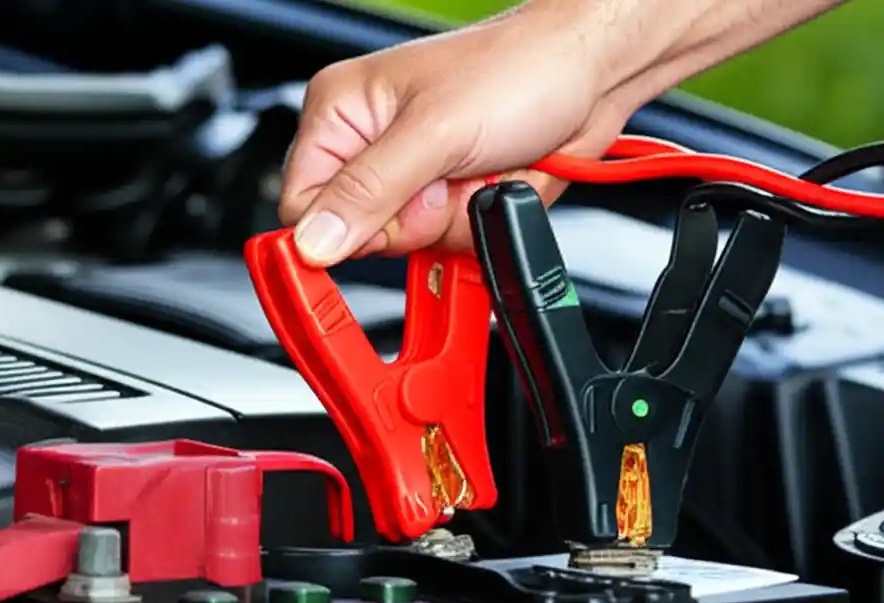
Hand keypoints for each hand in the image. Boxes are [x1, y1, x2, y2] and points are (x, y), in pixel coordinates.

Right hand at [279, 7, 633, 265]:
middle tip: (444, 176)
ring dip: (448, 219)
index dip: (341, 227)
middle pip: (356, 233)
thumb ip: (368, 191)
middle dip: (411, 219)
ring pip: (403, 245)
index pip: (302, 205)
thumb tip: (313, 241)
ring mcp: (408, 175)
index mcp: (339, 113)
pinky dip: (471, 223)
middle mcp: (367, 145)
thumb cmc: (518, 69)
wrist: (590, 74)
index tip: (387, 216)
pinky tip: (487, 184)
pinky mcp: (444, 197)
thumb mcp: (434, 132)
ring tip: (473, 172)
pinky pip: (441, 244)